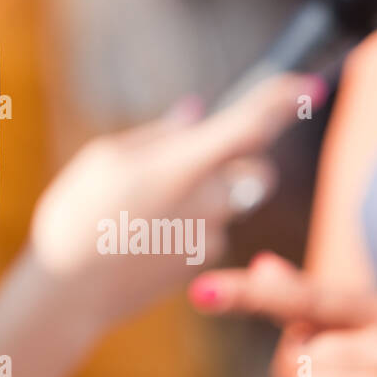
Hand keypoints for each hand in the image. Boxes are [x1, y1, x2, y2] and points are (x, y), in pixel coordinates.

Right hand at [29, 74, 315, 326]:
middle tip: (194, 156)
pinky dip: (184, 221)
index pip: (253, 125)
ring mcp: (210, 235)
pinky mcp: (201, 261)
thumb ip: (159, 135)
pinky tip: (139, 231)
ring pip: (226, 200)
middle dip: (239, 158)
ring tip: (141, 203)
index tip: (306, 85)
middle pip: (255, 169)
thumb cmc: (79, 214)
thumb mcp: (105, 157)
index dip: (283, 101)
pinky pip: (208, 228)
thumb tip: (193, 115)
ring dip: (201, 192)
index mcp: (186, 163)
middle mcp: (210, 200)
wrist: (69, 290)